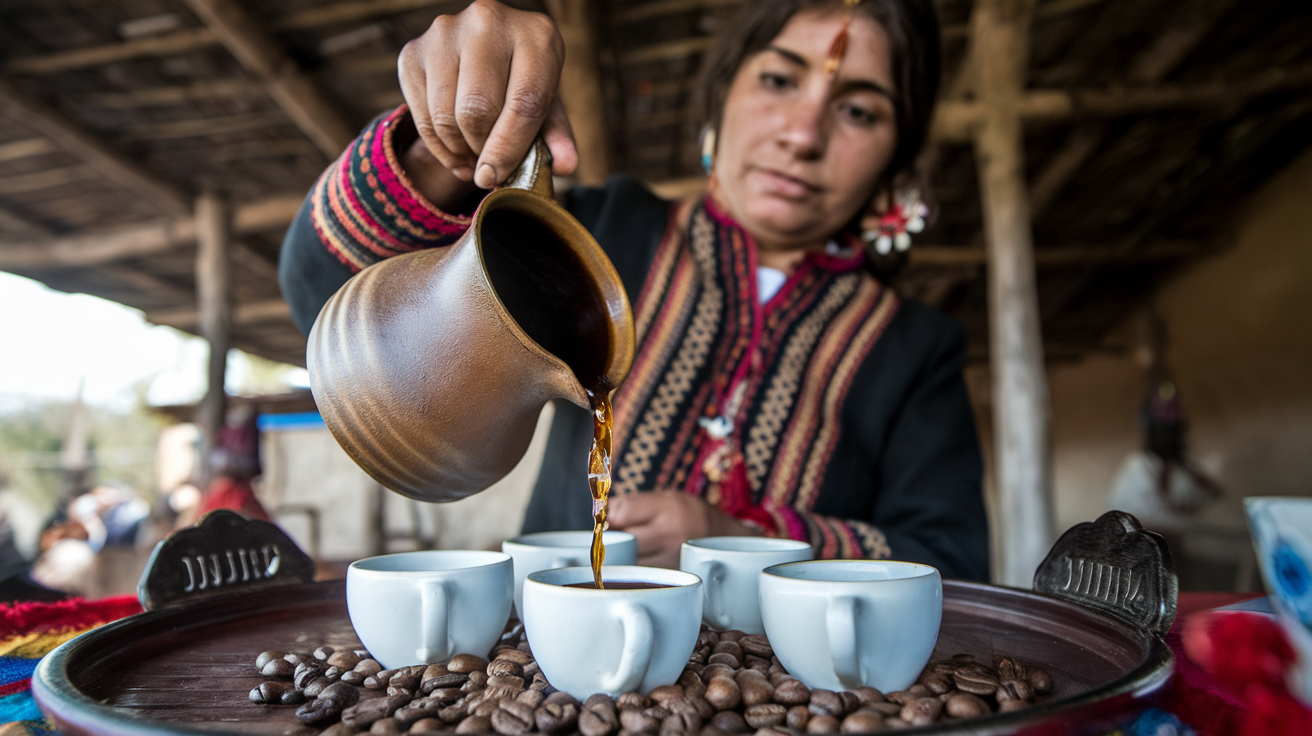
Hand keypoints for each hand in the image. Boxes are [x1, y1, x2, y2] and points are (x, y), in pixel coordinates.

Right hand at [398, 0, 578, 190]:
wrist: (484, 53)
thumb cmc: (522, 82)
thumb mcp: (546, 105)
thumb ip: (556, 136)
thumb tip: (565, 165)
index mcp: (535, 35)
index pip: (523, 102)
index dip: (510, 149)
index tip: (496, 176)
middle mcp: (488, 22)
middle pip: (477, 110)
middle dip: (482, 149)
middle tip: (488, 164)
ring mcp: (445, 33)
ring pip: (445, 116)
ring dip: (460, 150)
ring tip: (474, 156)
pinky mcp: (413, 52)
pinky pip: (421, 117)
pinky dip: (438, 147)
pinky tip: (455, 150)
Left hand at [607, 490, 759, 567]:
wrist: (727, 541)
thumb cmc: (691, 515)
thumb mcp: (668, 497)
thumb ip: (636, 505)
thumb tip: (603, 515)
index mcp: (669, 507)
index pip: (621, 511)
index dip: (610, 515)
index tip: (610, 517)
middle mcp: (671, 534)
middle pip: (623, 539)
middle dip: (613, 538)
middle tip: (615, 536)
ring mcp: (672, 559)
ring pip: (630, 561)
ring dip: (622, 556)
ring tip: (630, 548)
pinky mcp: (673, 579)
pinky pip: (642, 574)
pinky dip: (636, 569)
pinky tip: (641, 562)